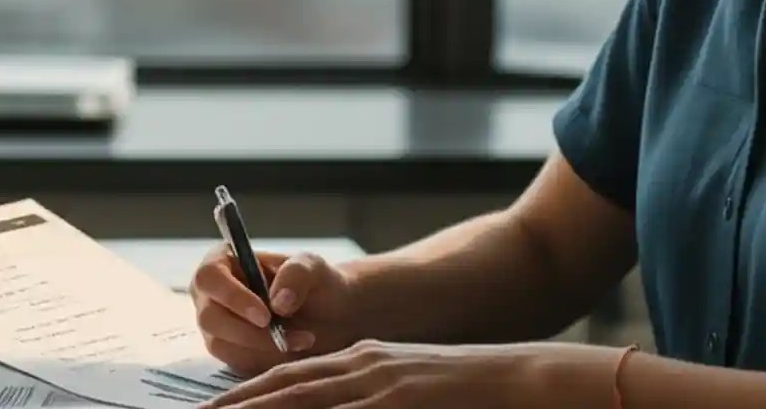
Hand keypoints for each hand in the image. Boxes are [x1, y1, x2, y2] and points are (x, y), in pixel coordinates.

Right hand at [190, 247, 360, 375]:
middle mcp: (211, 294)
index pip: (209, 277)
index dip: (232, 297)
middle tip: (288, 335)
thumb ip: (296, 274)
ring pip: (220, 344)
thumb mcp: (313, 267)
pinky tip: (291, 351)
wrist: (331, 317)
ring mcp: (216, 325)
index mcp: (223, 261)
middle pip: (209, 317)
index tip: (265, 316)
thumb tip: (277, 301)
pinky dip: (264, 361)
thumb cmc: (316, 283)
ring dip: (262, 348)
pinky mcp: (228, 351)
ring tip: (302, 340)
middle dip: (249, 332)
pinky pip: (234, 363)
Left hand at [200, 339, 620, 408]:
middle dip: (234, 405)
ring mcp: (381, 383)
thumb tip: (336, 405)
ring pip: (302, 399)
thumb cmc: (474, 393)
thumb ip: (370, 400)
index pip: (290, 379)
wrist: (531, 377)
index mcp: (364, 361)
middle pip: (283, 388)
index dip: (246, 396)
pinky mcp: (402, 400)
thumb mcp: (411, 392)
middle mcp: (364, 365)